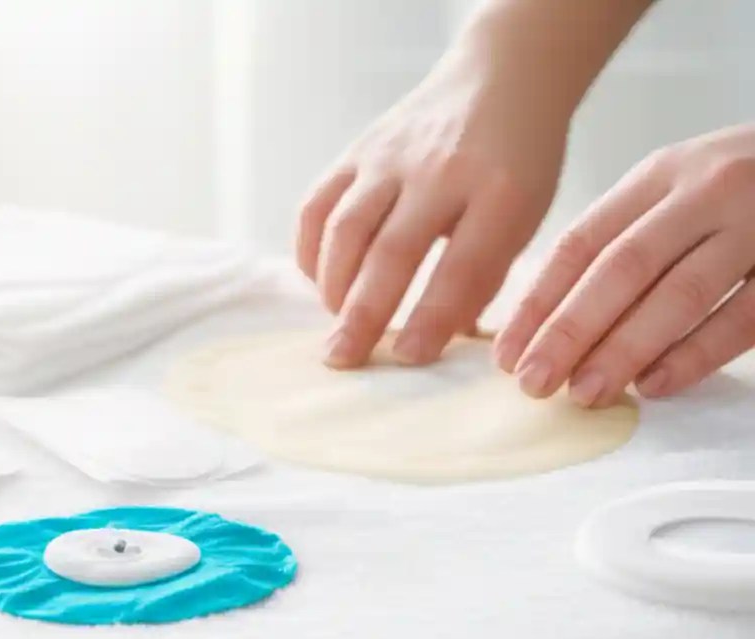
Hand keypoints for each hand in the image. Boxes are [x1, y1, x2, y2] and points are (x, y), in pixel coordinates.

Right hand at [297, 52, 565, 368]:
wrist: (500, 80)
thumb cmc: (518, 164)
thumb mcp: (527, 217)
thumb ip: (484, 274)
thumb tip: (436, 338)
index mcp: (501, 191)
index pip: (461, 266)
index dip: (432, 316)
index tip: (410, 358)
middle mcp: (440, 170)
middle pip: (392, 251)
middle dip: (364, 313)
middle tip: (344, 358)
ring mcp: (390, 157)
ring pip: (345, 228)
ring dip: (333, 285)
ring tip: (335, 323)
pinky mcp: (356, 151)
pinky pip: (317, 206)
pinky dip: (311, 251)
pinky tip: (321, 282)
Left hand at [496, 123, 754, 405]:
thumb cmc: (741, 188)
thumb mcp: (678, 190)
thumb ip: (624, 239)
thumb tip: (548, 318)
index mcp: (659, 175)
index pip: (582, 242)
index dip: (539, 301)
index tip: (507, 352)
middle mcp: (705, 192)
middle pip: (622, 268)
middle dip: (570, 330)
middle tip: (534, 382)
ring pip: (680, 294)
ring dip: (626, 349)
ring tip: (585, 391)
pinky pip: (744, 314)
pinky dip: (697, 353)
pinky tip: (657, 384)